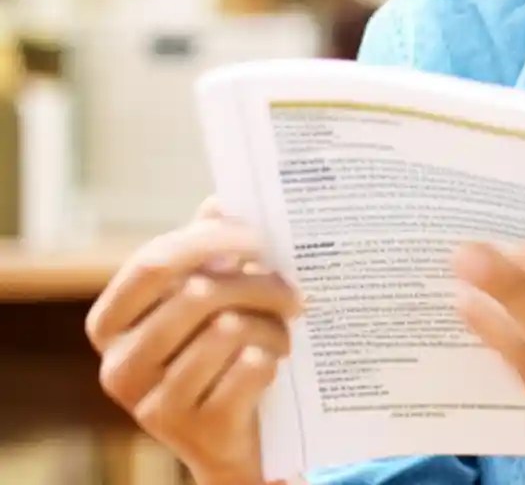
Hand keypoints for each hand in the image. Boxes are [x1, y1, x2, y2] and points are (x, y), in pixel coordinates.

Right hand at [85, 199, 303, 484]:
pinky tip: (274, 363)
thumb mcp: (204, 305)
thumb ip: (204, 255)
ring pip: (229, 330)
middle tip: (295, 290)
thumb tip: (219, 202)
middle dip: (258, 283)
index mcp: (110, 323)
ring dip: (273, 325)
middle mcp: (119, 365)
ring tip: (285, 333)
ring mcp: (150, 404)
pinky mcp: (194, 430)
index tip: (259, 236)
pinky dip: (272, 357)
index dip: (210, 241)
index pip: (154, 262)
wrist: (233, 441)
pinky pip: (249, 368)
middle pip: (199, 294)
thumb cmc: (217, 358)